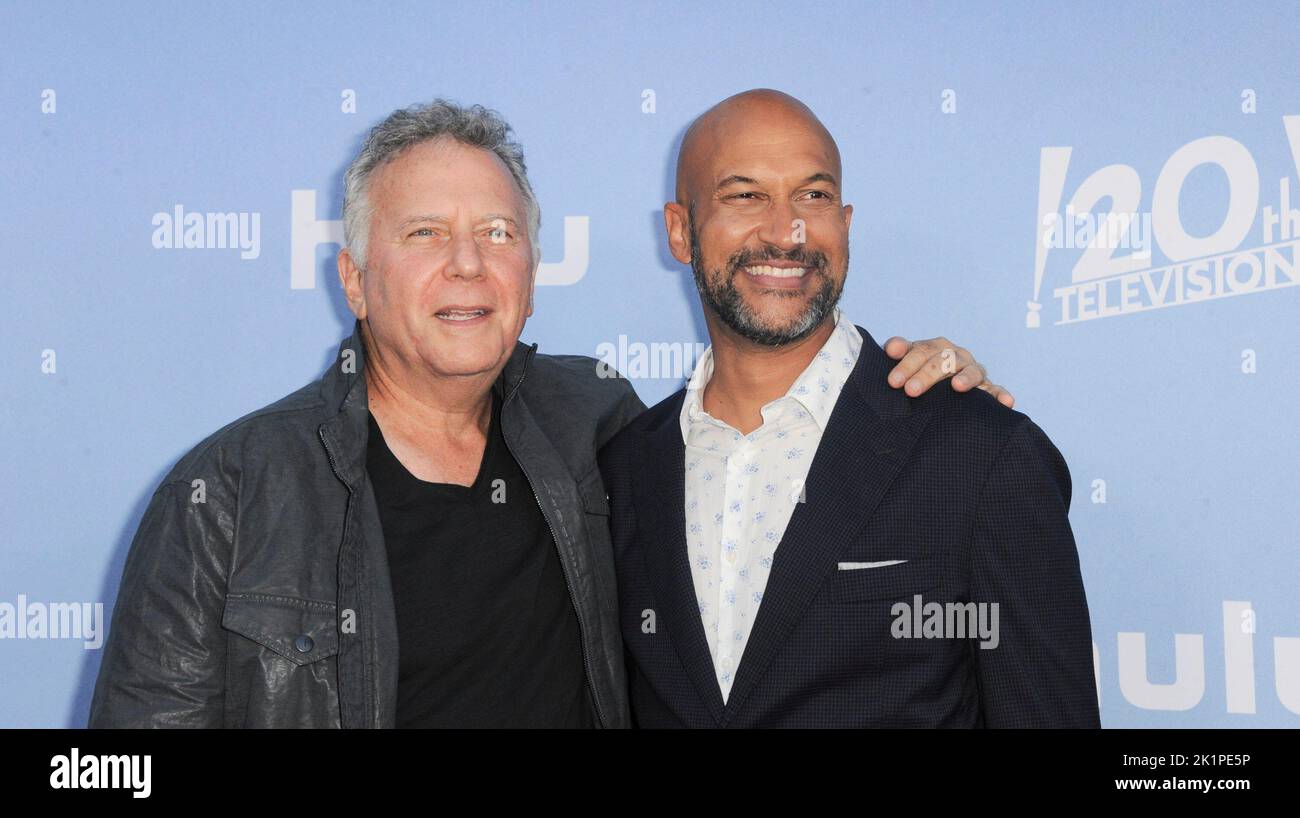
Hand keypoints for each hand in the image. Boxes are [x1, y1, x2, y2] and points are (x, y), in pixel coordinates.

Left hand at [882, 336, 1014, 407]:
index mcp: (938, 348)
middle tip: (911, 390)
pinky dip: (1001, 395)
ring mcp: (975, 372)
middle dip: (927, 375)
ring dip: (966, 378)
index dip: (908, 365)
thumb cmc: (921, 372)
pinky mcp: (988, 388)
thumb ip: (900, 350)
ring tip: (957, 387)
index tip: (894, 381)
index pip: (923, 351)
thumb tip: (891, 348)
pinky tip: (1005, 402)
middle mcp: (958, 356)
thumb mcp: (909, 359)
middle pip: (945, 361)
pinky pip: (996, 391)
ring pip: (973, 372)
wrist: (941, 384)